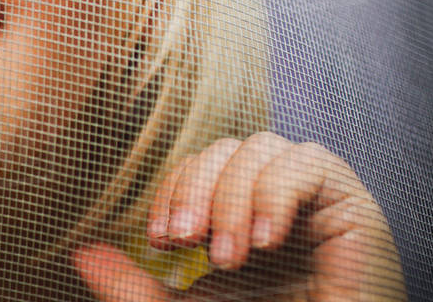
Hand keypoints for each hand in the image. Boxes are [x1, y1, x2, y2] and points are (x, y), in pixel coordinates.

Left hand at [73, 133, 406, 300]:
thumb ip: (136, 285)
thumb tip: (81, 253)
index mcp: (237, 216)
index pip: (195, 167)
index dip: (172, 191)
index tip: (160, 241)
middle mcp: (274, 199)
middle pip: (223, 150)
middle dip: (195, 191)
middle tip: (186, 243)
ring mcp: (313, 198)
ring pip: (258, 148)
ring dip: (232, 198)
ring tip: (229, 258)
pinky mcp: (352, 204)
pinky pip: (308, 163)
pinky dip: (277, 194)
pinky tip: (267, 241)